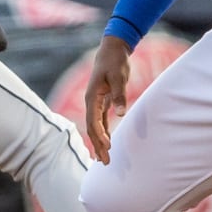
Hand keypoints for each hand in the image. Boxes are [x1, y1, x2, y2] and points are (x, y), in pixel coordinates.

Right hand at [83, 35, 132, 163]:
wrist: (112, 49)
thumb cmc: (115, 61)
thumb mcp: (118, 77)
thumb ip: (119, 95)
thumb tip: (120, 113)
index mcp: (91, 97)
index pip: (93, 121)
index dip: (99, 136)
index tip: (107, 148)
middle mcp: (90, 102)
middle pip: (92, 128)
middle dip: (98, 145)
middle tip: (105, 162)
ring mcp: (95, 102)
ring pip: (95, 126)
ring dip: (100, 142)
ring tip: (104, 159)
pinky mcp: (102, 101)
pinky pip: (101, 121)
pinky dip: (103, 132)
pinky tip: (108, 143)